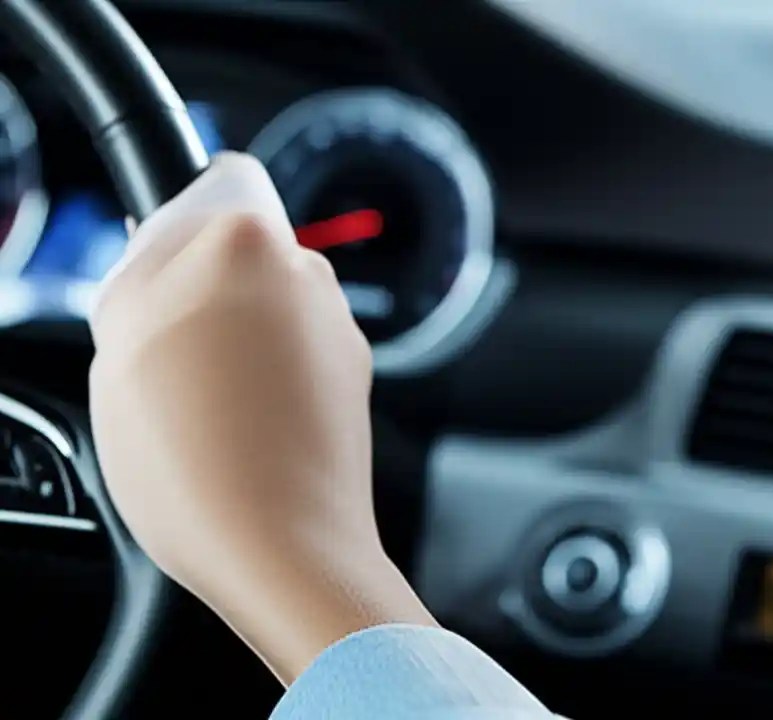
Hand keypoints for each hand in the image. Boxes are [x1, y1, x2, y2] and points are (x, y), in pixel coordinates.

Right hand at [89, 153, 433, 682]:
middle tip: (165, 358)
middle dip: (205, 292)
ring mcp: (339, 332)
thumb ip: (148, 265)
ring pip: (267, 316)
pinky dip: (270, 386)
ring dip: (236, 346)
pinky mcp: (354, 385)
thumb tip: (168, 239)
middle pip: (242, 256)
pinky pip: (294, 366)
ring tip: (202, 413)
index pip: (220, 179)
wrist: (280, 546)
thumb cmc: (192, 450)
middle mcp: (311, 274)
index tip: (158, 277)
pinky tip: (239, 436)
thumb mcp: (121, 334)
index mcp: (249, 239)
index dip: (180, 227)